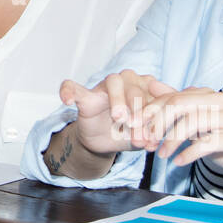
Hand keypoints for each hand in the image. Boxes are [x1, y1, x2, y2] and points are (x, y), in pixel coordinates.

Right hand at [61, 71, 176, 155]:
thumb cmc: (129, 133)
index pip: (155, 95)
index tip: (153, 131)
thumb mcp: (144, 136)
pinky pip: (73, 87)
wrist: (105, 142)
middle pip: (136, 87)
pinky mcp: (85, 95)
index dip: (156, 112)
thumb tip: (148, 142)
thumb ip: (148, 136)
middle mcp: (129, 81)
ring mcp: (105, 86)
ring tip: (119, 116)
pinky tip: (66, 100)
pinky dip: (69, 91)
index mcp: (148, 89)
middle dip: (137, 107)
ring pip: (113, 81)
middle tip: (135, 125)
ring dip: (117, 98)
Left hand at [139, 87, 222, 190]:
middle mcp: (219, 101)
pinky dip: (188, 153)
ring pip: (191, 122)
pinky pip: (207, 143)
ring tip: (161, 155)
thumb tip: (151, 85)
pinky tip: (178, 162)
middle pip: (178, 104)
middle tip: (145, 142)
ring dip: (171, 140)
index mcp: (207, 95)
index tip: (133, 128)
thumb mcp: (197, 125)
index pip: (171, 97)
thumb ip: (176, 106)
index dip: (149, 112)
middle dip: (157, 123)